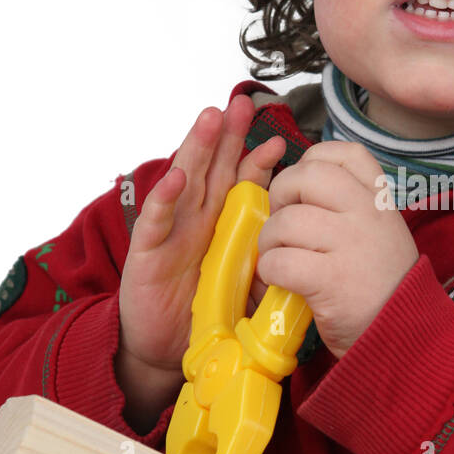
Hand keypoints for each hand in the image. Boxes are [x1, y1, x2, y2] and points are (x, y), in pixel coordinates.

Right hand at [118, 95, 287, 375]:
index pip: (240, 186)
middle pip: (213, 170)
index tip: (280, 142)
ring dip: (196, 150)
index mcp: (222, 226)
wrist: (164, 348)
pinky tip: (176, 178)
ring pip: (185, 183)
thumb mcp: (244, 285)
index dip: (257, 162)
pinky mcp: (147, 254)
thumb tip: (306, 253)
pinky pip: (156, 222)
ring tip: (209, 120)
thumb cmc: (203, 312)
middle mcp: (197, 222)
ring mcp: (171, 233)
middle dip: (226, 137)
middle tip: (240, 104)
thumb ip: (268, 264)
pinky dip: (165, 199)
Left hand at [251, 141, 419, 359]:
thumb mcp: (381, 233)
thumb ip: (351, 206)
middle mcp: (369, 215)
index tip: (305, 189)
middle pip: (306, 177)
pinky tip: (282, 282)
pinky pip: (280, 261)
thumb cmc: (380, 286)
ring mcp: (351, 245)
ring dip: (270, 242)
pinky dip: (271, 272)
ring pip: (286, 221)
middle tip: (283, 224)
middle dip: (280, 197)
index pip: (345, 154)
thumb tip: (296, 186)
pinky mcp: (331, 280)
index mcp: (380, 200)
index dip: (312, 161)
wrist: (403, 338)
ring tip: (280, 259)